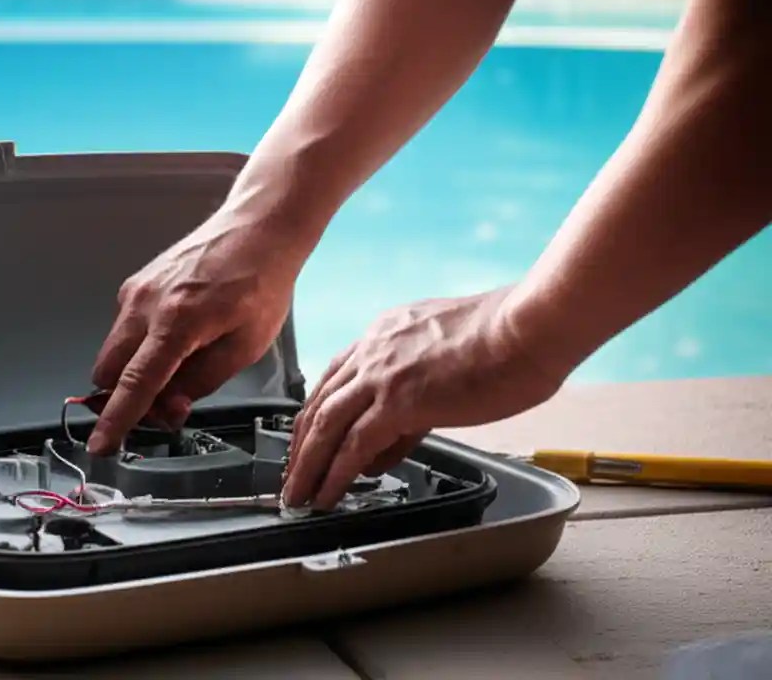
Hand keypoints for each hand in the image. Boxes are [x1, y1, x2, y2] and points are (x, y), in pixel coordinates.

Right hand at [86, 208, 310, 453]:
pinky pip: (124, 329)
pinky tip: (175, 341)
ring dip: (135, 372)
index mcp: (177, 322)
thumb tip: (170, 408)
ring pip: (114, 351)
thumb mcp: (245, 345)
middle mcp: (146, 304)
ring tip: (180, 368)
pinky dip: (139, 347)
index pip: (135, 383)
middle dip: (127, 398)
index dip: (116, 420)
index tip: (101, 446)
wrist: (256, 229)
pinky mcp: (136, 283)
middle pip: (109, 372)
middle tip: (167, 406)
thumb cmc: (260, 282)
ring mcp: (136, 291)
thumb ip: (202, 382)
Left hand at [281, 286, 569, 509]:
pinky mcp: (399, 402)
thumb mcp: (448, 356)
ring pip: (326, 425)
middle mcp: (374, 349)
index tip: (310, 436)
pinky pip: (353, 446)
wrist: (528, 327)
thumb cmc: (509, 339)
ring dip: (307, 464)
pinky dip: (334, 474)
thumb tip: (401, 431)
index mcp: (386, 332)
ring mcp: (383, 375)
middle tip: (292, 472)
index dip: (319, 411)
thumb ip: (418, 391)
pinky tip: (327, 494)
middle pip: (320, 401)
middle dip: (301, 442)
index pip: (337, 376)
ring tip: (298, 494)